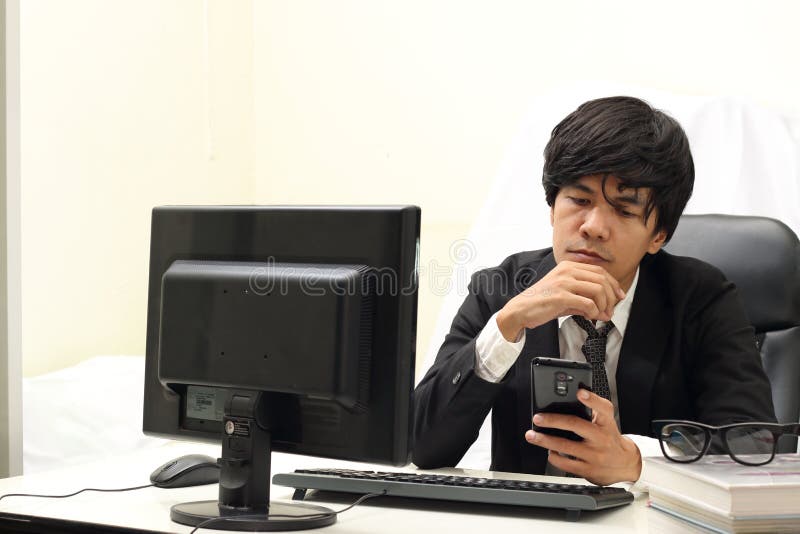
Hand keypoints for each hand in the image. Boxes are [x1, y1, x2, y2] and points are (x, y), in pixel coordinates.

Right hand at [496, 261, 624, 340]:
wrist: (520, 310)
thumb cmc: (541, 302)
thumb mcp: (565, 295)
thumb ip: (584, 298)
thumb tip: (604, 309)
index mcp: (568, 266)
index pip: (600, 271)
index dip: (614, 285)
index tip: (619, 297)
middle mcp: (567, 270)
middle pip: (602, 280)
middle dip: (611, 298)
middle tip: (610, 311)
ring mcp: (564, 282)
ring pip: (598, 290)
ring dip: (604, 306)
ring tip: (599, 316)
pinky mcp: (561, 296)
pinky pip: (588, 303)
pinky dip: (593, 312)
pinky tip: (589, 318)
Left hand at [523, 389, 641, 484]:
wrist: (625, 464)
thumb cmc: (610, 438)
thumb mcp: (606, 422)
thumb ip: (593, 409)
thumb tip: (571, 395)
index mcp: (606, 423)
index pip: (603, 408)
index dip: (591, 399)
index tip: (580, 392)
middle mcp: (601, 437)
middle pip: (575, 425)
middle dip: (553, 420)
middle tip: (538, 418)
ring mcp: (594, 455)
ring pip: (565, 446)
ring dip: (545, 440)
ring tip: (532, 435)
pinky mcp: (588, 469)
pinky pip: (565, 464)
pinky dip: (553, 456)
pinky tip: (549, 451)